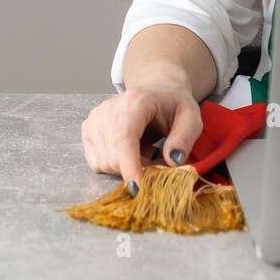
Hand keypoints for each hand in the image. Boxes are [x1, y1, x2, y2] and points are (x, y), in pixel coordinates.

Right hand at [81, 81, 202, 190]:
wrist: (157, 90)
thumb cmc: (173, 104)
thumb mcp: (191, 118)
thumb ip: (184, 138)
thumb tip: (172, 161)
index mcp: (135, 102)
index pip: (124, 138)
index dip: (129, 165)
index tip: (137, 189)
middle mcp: (109, 109)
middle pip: (114, 156)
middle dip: (137, 168)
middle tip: (156, 157)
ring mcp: (95, 119)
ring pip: (104, 163)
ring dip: (126, 167)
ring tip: (145, 150)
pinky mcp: (88, 128)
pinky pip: (96, 162)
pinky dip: (114, 164)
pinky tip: (129, 150)